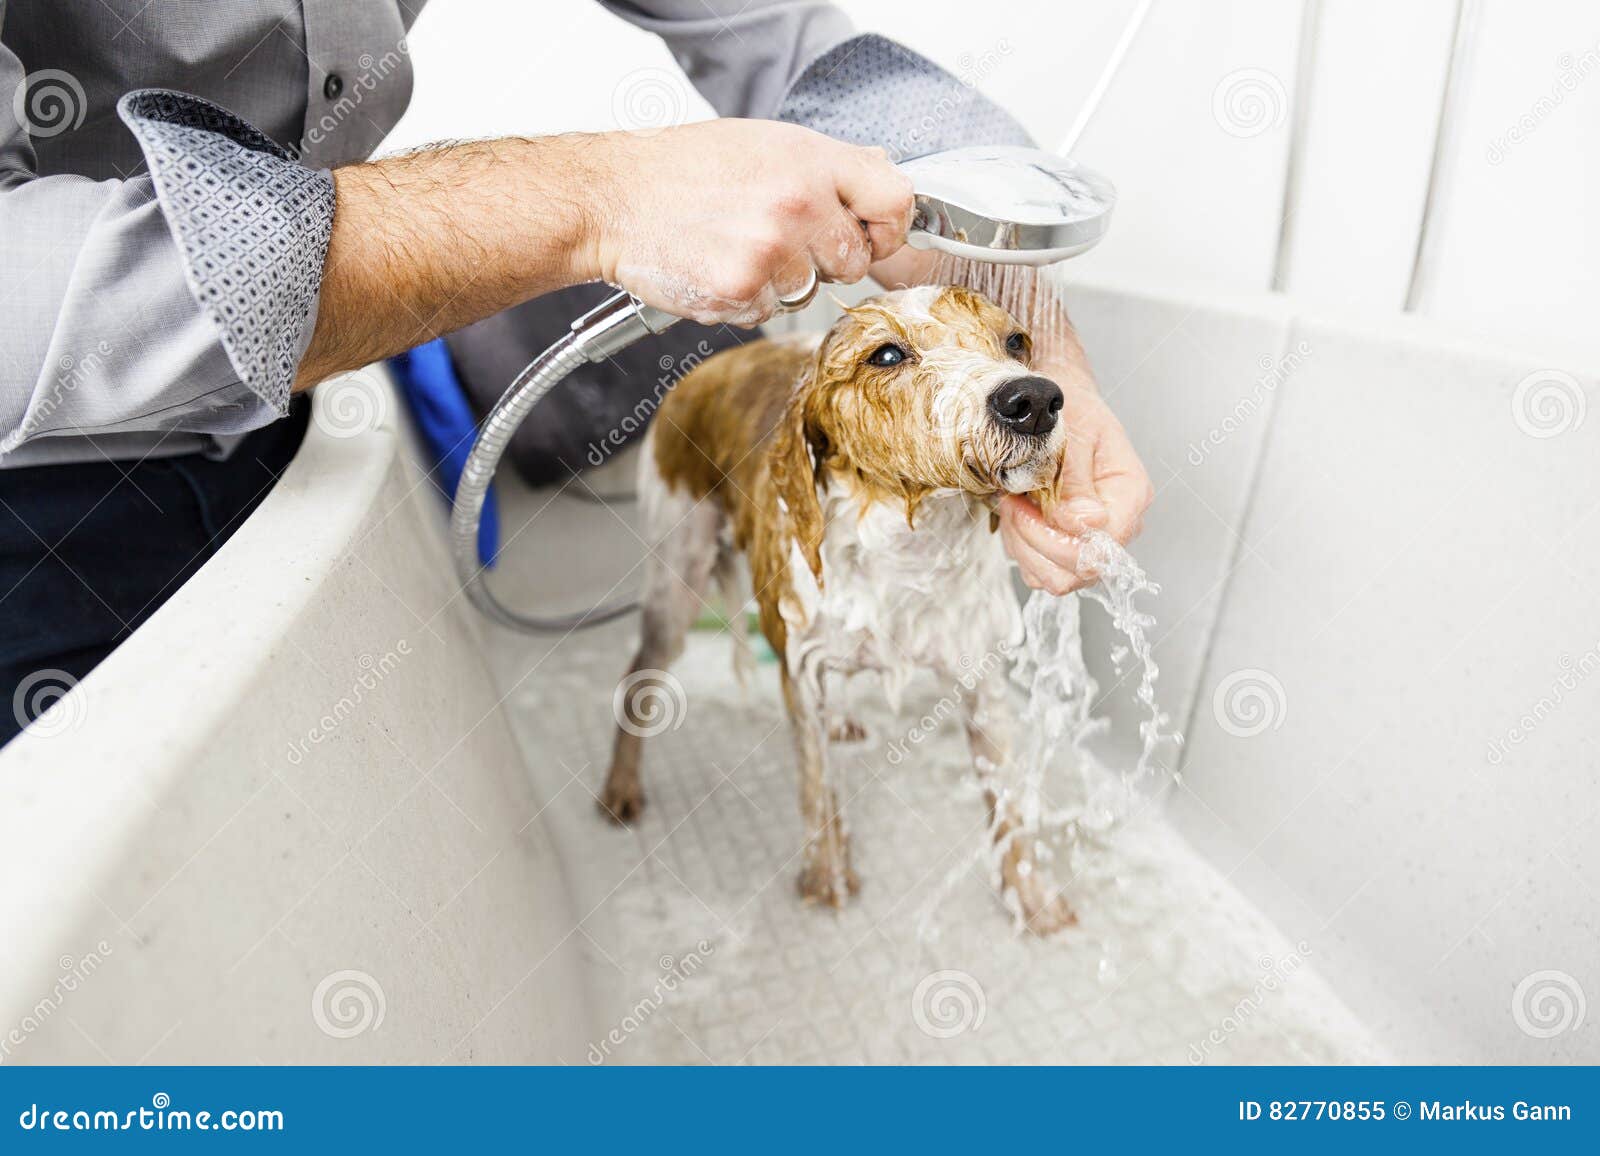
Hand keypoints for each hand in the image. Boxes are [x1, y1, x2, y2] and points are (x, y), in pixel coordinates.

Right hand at [584, 120, 914, 326]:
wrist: (615, 198)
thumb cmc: (685, 168)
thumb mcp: (766, 142)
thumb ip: (829, 163)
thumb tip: (884, 179)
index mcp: (810, 160)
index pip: (895, 200)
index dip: (887, 226)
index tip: (872, 234)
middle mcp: (797, 203)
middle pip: (855, 259)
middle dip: (824, 258)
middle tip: (776, 236)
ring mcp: (770, 251)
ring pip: (810, 291)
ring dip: (780, 281)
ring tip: (737, 245)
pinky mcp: (741, 289)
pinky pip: (769, 311)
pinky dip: (746, 298)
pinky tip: (717, 265)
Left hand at [997, 375, 1152, 594]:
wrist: (1062, 405)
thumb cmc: (1072, 411)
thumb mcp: (1074, 433)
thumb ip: (1077, 480)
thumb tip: (1083, 524)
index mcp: (1129, 495)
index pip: (1103, 549)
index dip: (1060, 540)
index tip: (1028, 507)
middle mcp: (1117, 523)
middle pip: (1078, 572)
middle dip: (1035, 543)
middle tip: (1014, 503)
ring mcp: (1092, 538)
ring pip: (1054, 576)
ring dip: (1022, 545)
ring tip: (1014, 503)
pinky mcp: (1067, 543)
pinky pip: (1039, 567)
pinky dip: (1019, 546)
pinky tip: (1016, 513)